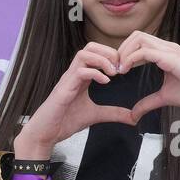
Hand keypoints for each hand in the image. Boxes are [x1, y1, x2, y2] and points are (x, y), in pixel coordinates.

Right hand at [17, 42, 133, 156]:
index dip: (112, 56)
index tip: (123, 69)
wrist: (46, 133)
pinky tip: (105, 82)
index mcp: (81, 76)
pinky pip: (80, 72)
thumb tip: (133, 118)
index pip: (96, 52)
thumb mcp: (96, 115)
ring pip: (84, 54)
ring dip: (102, 60)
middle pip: (90, 47)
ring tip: (113, 73)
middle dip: (109, 52)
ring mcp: (68, 80)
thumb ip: (113, 113)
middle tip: (120, 67)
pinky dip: (95, 73)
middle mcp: (74, 74)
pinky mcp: (64, 90)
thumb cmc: (65, 121)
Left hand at [117, 31, 179, 121]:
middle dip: (121, 49)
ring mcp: (169, 50)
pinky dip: (130, 59)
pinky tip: (124, 70)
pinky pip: (144, 51)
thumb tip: (133, 115)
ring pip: (138, 38)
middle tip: (114, 68)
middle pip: (136, 35)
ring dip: (124, 52)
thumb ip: (147, 103)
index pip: (139, 42)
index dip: (124, 53)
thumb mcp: (163, 98)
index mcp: (164, 53)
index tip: (116, 70)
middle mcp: (166, 47)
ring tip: (118, 69)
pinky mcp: (171, 57)